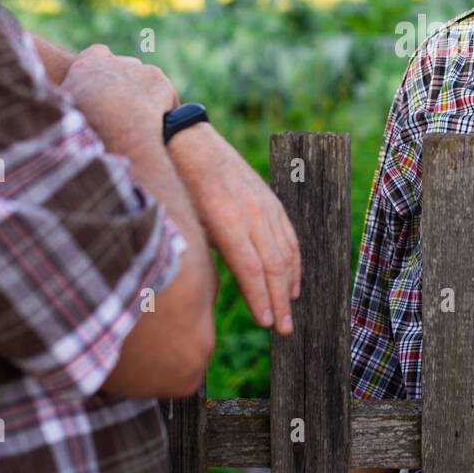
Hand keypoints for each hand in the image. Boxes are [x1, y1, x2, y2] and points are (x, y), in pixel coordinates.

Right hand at [61, 44, 178, 147]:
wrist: (109, 118)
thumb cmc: (79, 119)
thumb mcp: (60, 107)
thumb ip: (65, 103)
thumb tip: (48, 119)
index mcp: (87, 65)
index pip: (98, 54)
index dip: (104, 68)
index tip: (108, 84)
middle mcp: (116, 63)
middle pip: (127, 69)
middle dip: (129, 88)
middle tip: (127, 113)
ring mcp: (141, 70)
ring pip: (148, 82)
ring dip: (147, 99)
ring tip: (144, 121)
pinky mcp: (161, 82)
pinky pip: (167, 96)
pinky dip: (165, 108)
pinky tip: (163, 124)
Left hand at [169, 124, 300, 334]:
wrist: (191, 143)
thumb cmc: (178, 187)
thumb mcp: (184, 222)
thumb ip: (202, 253)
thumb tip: (208, 292)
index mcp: (226, 220)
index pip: (250, 268)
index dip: (261, 298)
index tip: (266, 323)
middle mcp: (252, 213)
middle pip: (274, 264)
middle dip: (281, 300)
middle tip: (284, 329)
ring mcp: (265, 205)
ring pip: (287, 250)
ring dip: (290, 284)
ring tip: (290, 311)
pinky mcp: (271, 200)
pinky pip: (289, 235)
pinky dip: (295, 261)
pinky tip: (294, 281)